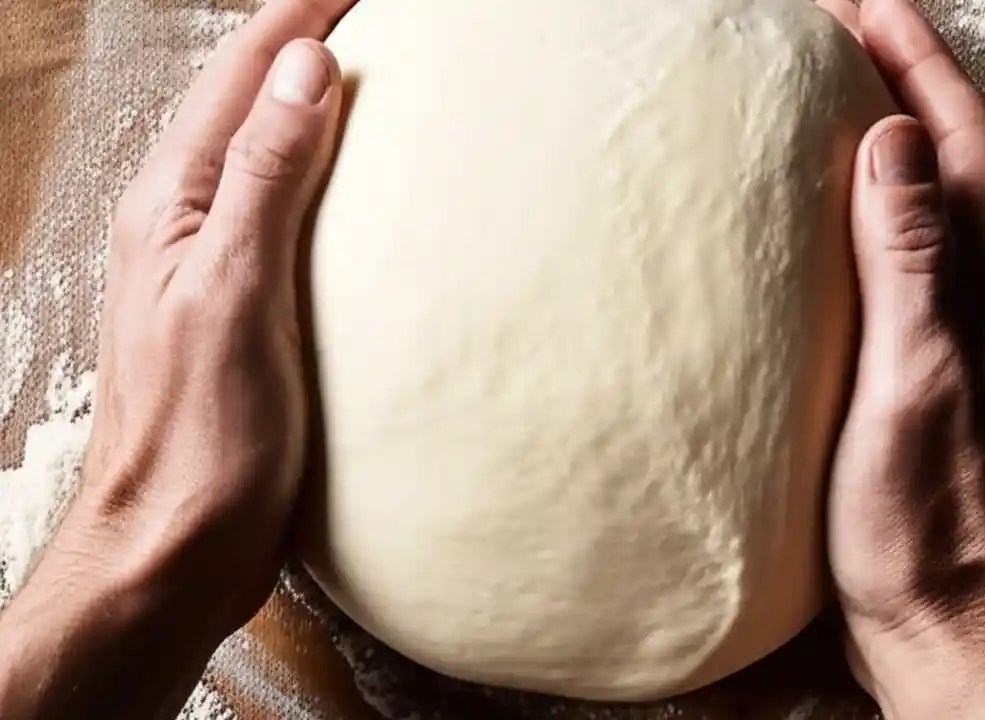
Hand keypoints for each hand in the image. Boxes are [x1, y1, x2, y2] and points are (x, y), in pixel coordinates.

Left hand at [0, 2, 350, 716]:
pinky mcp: (237, 307)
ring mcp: (206, 264)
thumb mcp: (238, 293)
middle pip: (242, 98)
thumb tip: (307, 67)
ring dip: (303, 100)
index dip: (298, 16)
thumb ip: (268, 177)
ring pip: (257, 151)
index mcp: (174, 204)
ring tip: (358, 71)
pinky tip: (344, 186)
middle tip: (363, 13)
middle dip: (298, 40)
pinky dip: (315, 173)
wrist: (172, 546)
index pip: (241, 75)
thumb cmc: (201, 435)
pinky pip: (276, 210)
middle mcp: (182, 221)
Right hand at [817, 0, 984, 716]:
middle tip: (843, 32)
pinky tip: (840, 226)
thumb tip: (896, 143)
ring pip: (942, 206)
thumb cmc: (933, 529)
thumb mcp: (915, 389)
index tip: (861, 6)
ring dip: (898, 140)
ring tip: (841, 100)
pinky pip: (919, 260)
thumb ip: (914, 266)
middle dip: (908, 80)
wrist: (953, 632)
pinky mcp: (939, 374)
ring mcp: (975, 338)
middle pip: (961, 158)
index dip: (916, 63)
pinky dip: (882, 213)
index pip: (963, 142)